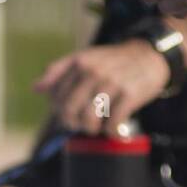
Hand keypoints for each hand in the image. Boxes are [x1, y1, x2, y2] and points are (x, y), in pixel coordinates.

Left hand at [34, 40, 169, 133]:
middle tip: (82, 124)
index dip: (59, 111)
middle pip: (69, 111)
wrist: (150, 55)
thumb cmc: (113, 61)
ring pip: (89, 119)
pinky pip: (113, 123)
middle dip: (73, 123)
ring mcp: (112, 83)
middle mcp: (93, 71)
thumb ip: (59, 71)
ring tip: (98, 127)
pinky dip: (111, 131)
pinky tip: (114, 128)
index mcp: (79, 62)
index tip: (70, 113)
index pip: (56, 96)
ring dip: (91, 129)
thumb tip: (36, 89)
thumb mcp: (85, 58)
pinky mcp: (129, 94)